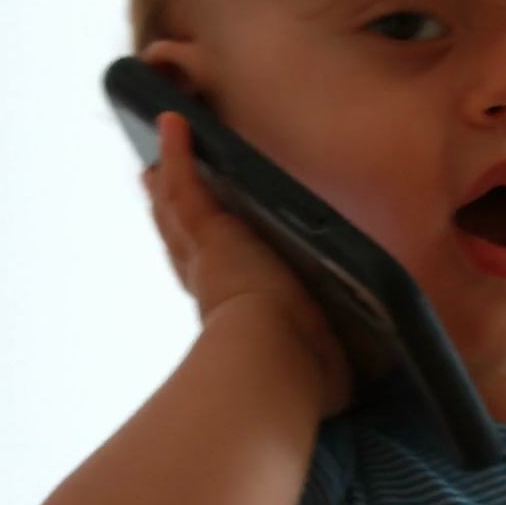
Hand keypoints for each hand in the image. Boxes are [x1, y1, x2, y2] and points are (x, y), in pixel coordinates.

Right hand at [143, 111, 351, 414]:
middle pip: (181, 242)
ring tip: (155, 160)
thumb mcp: (316, 363)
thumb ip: (326, 363)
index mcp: (233, 316)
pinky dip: (178, 153)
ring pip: (178, 213)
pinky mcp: (211, 234)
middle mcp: (210, 286)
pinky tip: (173, 121)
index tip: (189, 247)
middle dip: (168, 216)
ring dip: (166, 182)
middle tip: (152, 184)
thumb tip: (353, 382)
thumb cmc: (300, 379)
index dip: (196, 259)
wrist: (275, 363)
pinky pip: (189, 186)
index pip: (211, 280)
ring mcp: (206, 257)